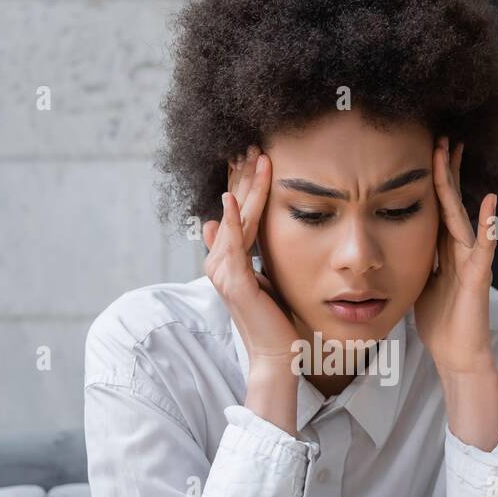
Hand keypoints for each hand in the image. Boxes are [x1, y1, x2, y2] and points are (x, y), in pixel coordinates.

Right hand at [202, 146, 297, 374]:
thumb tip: (219, 224)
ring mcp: (224, 273)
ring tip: (250, 157)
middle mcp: (219, 263)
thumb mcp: (261, 275)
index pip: (235, 211)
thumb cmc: (275, 317)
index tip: (252, 153)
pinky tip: (234, 199)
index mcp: (227, 259)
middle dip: (241, 176)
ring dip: (242, 188)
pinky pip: (234, 246)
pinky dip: (234, 221)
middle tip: (249, 143)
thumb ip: (245, 251)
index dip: (241, 182)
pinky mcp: (235, 284)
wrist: (278, 353)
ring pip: (235, 221)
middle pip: (232, 209)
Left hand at [413, 136, 497, 379]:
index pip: (435, 205)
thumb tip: (386, 242)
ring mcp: (470, 260)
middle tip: (441, 134)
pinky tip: (490, 202)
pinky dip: (488, 225)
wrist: (457, 354)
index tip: (423, 147)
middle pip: (450, 200)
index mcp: (442, 248)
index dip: (431, 178)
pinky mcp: (478, 278)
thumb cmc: (439, 321)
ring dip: (458, 184)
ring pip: (462, 215)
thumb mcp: (416, 281)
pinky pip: (483, 248)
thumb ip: (410, 258)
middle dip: (445, 168)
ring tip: (454, 153)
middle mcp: (459, 248)